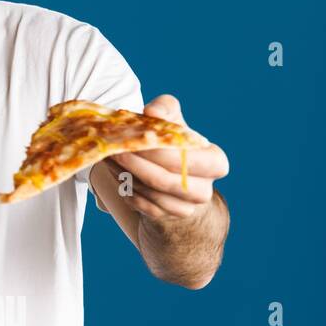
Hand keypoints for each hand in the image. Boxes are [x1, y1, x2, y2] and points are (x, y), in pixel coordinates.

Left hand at [108, 94, 228, 220]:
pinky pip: (139, 203)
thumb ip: (165, 109)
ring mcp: (185, 208)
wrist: (173, 174)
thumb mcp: (174, 119)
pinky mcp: (165, 216)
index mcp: (215, 163)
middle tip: (113, 149)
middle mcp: (204, 190)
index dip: (153, 150)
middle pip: (162, 179)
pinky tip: (116, 171)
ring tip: (110, 157)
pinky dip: (124, 187)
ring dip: (125, 175)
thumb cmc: (174, 142)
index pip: (182, 159)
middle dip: (134, 163)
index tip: (130, 138)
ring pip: (148, 192)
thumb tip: (152, 112)